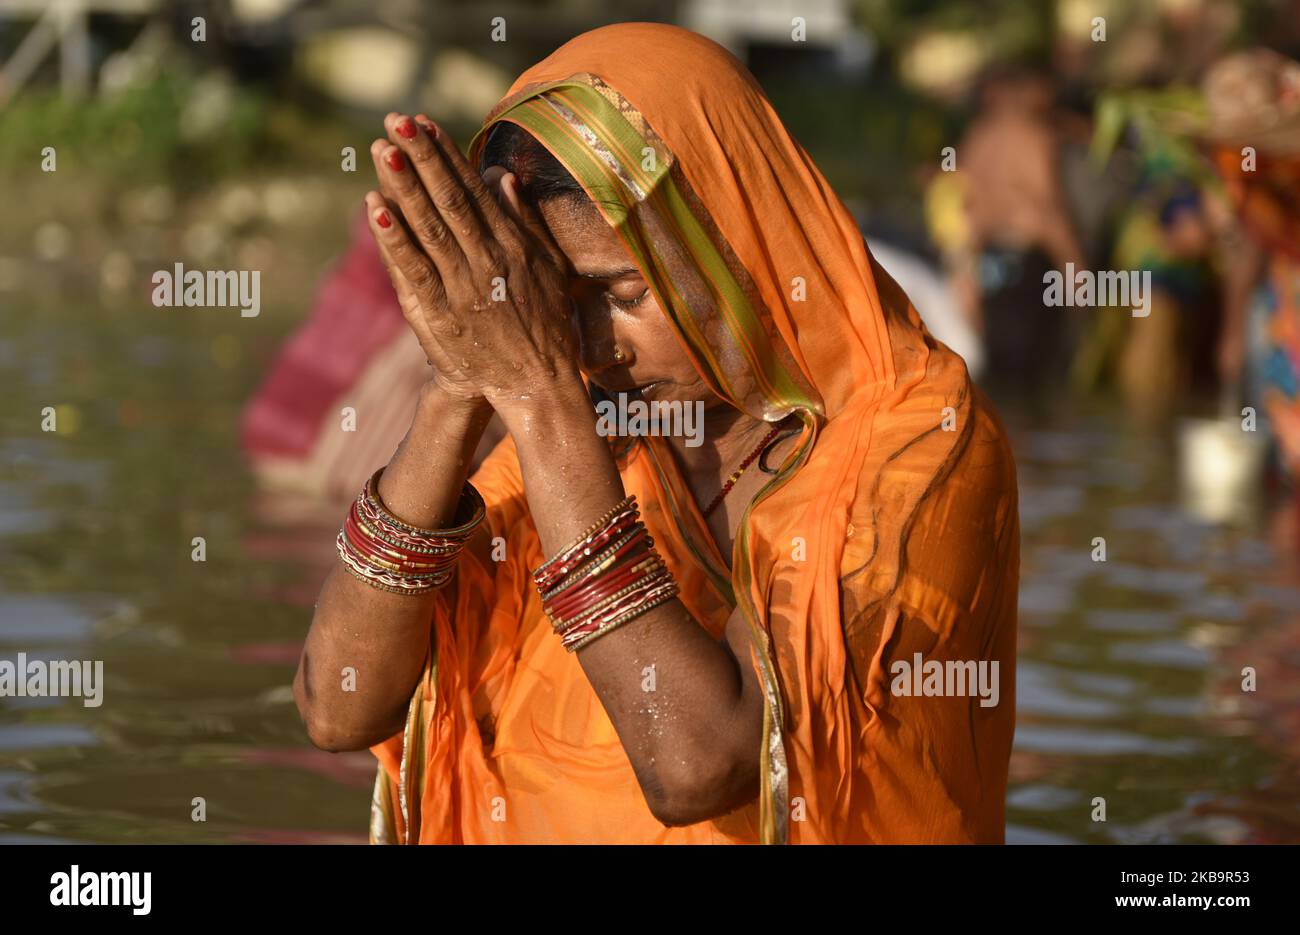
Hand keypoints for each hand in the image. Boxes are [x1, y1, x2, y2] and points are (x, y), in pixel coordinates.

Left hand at [364, 112, 579, 404]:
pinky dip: (394, 239)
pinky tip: (375, 208)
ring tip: (381, 149)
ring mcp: (462, 288)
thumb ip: (525, 222)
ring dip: (403, 187)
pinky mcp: (441, 316)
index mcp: (511, 245)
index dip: (446, 155)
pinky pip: (413, 271)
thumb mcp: (549, 268)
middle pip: (448, 200)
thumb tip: (501, 176)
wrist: (538, 385)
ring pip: (428, 229)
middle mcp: (486, 261)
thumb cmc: (546, 326)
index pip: (473, 190)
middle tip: (395, 120)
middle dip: (420, 158)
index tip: (424, 123)